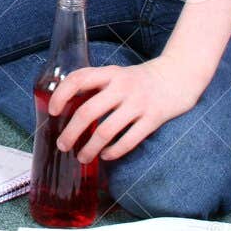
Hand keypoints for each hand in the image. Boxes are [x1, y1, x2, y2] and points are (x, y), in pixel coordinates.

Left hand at [48, 58, 207, 164]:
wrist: (177, 77)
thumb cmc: (139, 79)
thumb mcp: (116, 74)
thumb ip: (95, 85)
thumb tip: (65, 107)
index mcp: (110, 73)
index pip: (78, 79)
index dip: (61, 95)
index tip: (52, 111)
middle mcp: (122, 87)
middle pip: (88, 111)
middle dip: (71, 132)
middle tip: (62, 145)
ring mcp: (138, 103)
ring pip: (106, 131)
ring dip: (90, 147)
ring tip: (81, 157)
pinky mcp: (153, 119)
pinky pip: (129, 140)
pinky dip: (113, 151)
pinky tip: (105, 156)